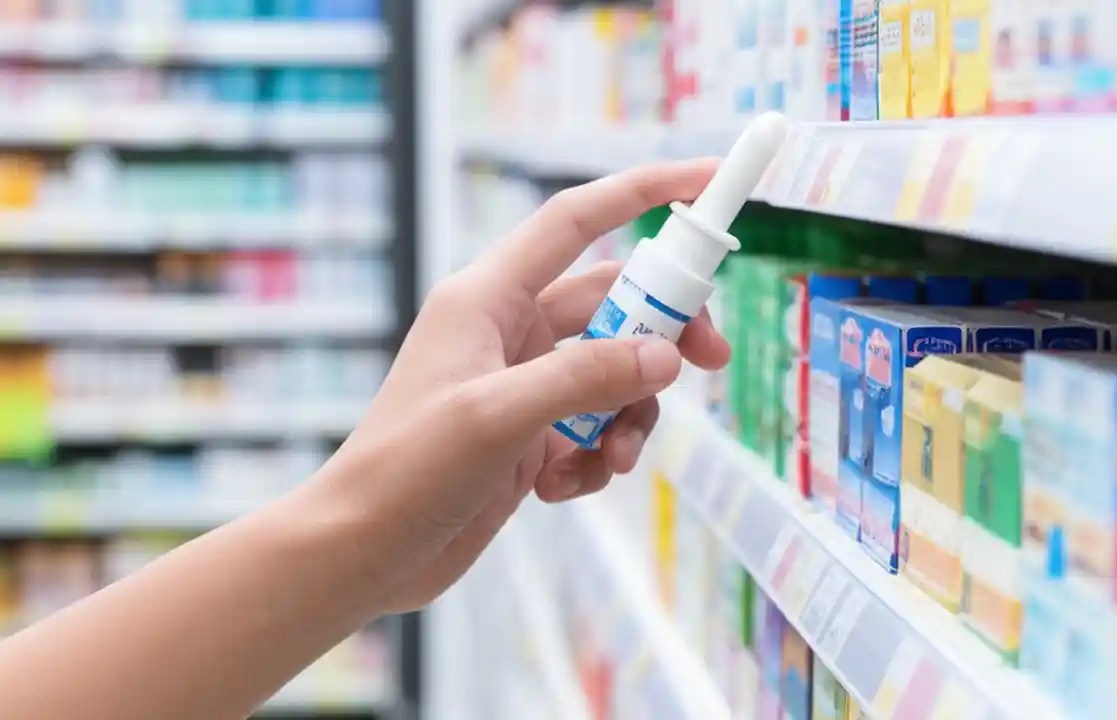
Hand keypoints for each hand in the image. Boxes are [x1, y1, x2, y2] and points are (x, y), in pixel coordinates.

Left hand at [315, 159, 728, 613]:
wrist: (362, 552)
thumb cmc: (405, 471)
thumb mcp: (497, 416)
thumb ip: (585, 378)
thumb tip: (665, 358)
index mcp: (489, 297)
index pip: (577, 220)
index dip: (645, 191)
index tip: (710, 181)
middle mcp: (510, 330)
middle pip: (616, 302)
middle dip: (665, 333)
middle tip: (711, 360)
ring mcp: (523, 383)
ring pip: (614, 373)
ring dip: (630, 415)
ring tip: (613, 460)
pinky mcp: (530, 434)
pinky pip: (593, 428)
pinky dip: (596, 457)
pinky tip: (558, 488)